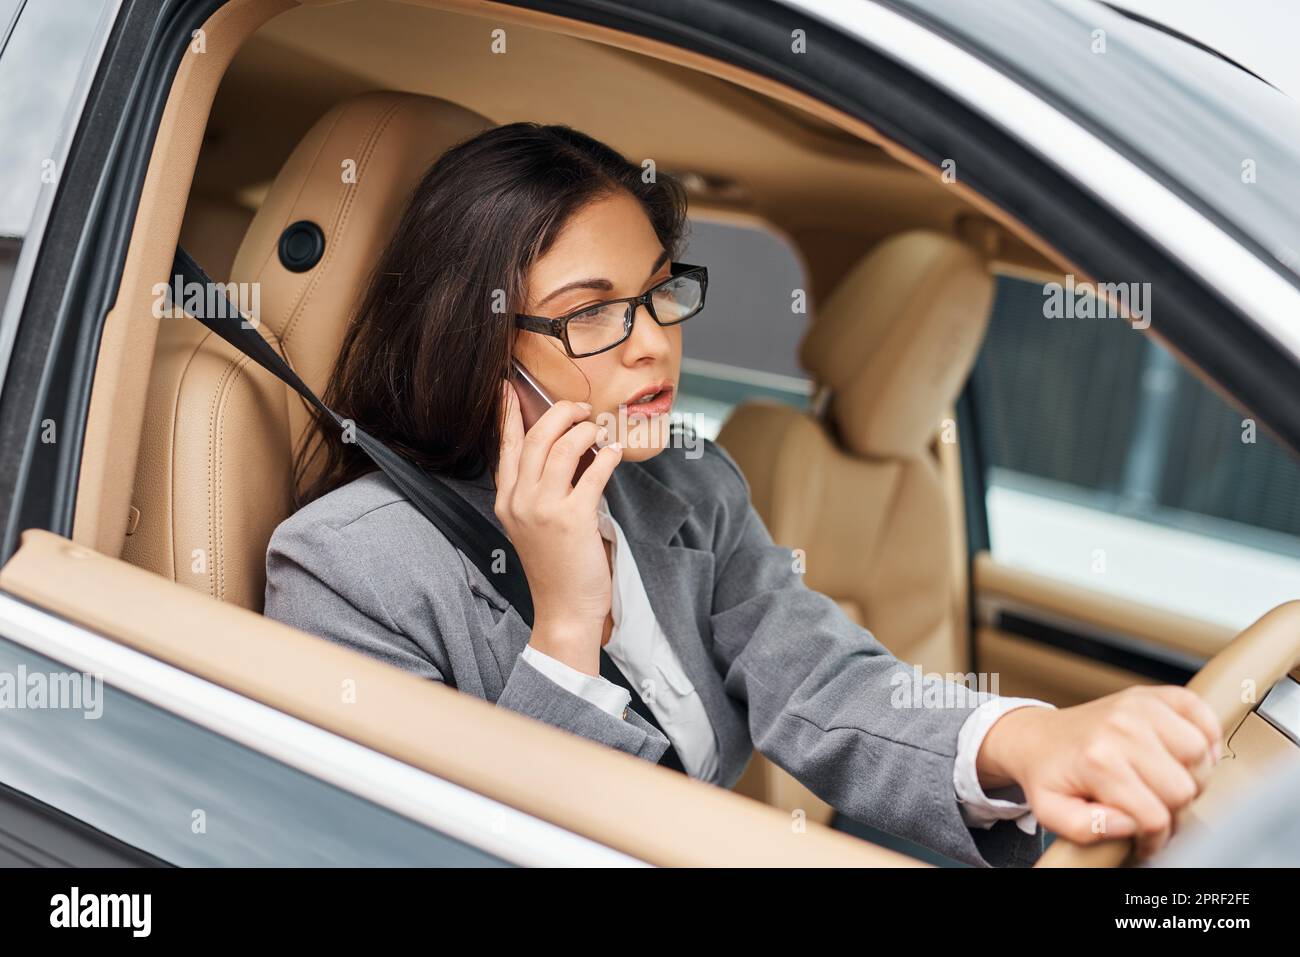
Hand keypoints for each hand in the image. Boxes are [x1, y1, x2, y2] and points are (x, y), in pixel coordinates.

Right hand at [493, 379, 622, 675]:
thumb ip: (540, 490)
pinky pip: (593, 472)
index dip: (508, 415)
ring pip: (563, 447)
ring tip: (598, 429)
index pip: (505, 447)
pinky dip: (607, 456)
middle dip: (560, 413)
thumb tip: (567, 450)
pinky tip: (615, 452)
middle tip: (579, 407)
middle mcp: (520, 501)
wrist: (564, 610)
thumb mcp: (533, 525)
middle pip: (535, 438)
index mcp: (507, 501)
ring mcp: (544, 509)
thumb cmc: (556, 567)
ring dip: (585, 430)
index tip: (508, 388)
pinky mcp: (572, 518)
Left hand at [977, 685, 1223, 858]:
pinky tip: (1184, 755)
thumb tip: (1128, 824)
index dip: (1155, 839)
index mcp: (1098, 760)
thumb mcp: (1051, 811)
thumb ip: (1085, 828)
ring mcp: (1139, 707)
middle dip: (1174, 810)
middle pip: (1184, 789)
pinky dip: (1205, 734)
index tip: (1145, 840)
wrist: (1037, 737)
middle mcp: (1121, 729)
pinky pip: (1200, 712)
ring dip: (1192, 776)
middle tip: (1154, 809)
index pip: (1155, 817)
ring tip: (1167, 783)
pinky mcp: (1152, 694)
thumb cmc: (1050, 775)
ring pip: (1199, 755)